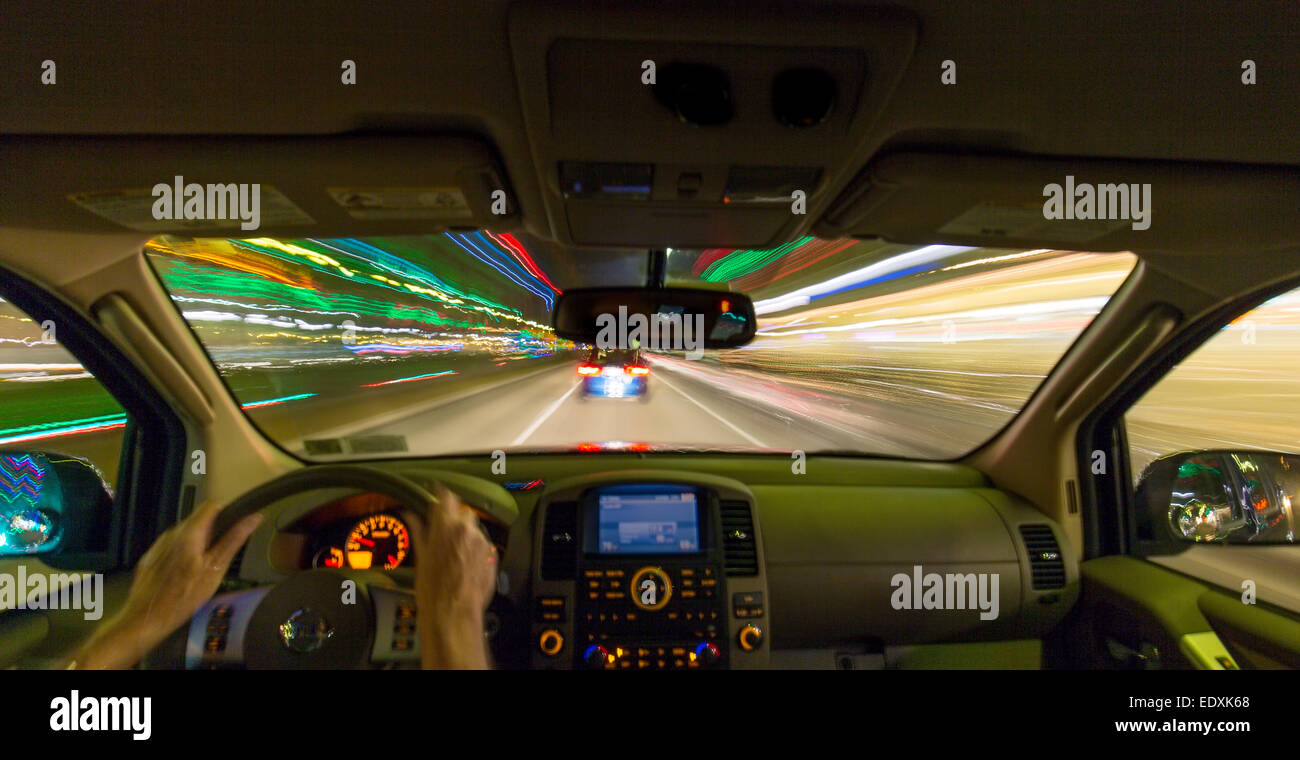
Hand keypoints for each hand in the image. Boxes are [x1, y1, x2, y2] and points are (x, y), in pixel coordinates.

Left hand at [72, 499, 262, 668]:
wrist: (144, 619)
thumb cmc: (183, 596)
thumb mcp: (215, 569)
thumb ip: (233, 540)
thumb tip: (254, 517)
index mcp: (189, 532)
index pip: (212, 505)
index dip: (228, 512)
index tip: (235, 528)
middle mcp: (171, 533)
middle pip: (198, 521)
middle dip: (213, 533)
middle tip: (220, 557)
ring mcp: (158, 545)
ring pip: (184, 536)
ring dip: (197, 545)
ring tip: (201, 570)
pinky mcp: (150, 558)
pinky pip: (171, 548)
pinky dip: (182, 555)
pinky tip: (182, 577)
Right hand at [407, 485, 497, 668]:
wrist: (453, 614)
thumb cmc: (433, 590)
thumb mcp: (421, 558)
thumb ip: (419, 531)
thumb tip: (411, 515)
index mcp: (446, 526)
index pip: (446, 497)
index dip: (442, 494)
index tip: (438, 494)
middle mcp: (467, 530)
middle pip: (463, 513)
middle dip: (454, 519)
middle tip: (443, 533)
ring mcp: (482, 544)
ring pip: (474, 530)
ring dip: (465, 535)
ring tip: (454, 555)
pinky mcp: (492, 557)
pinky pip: (483, 546)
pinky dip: (475, 550)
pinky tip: (465, 564)